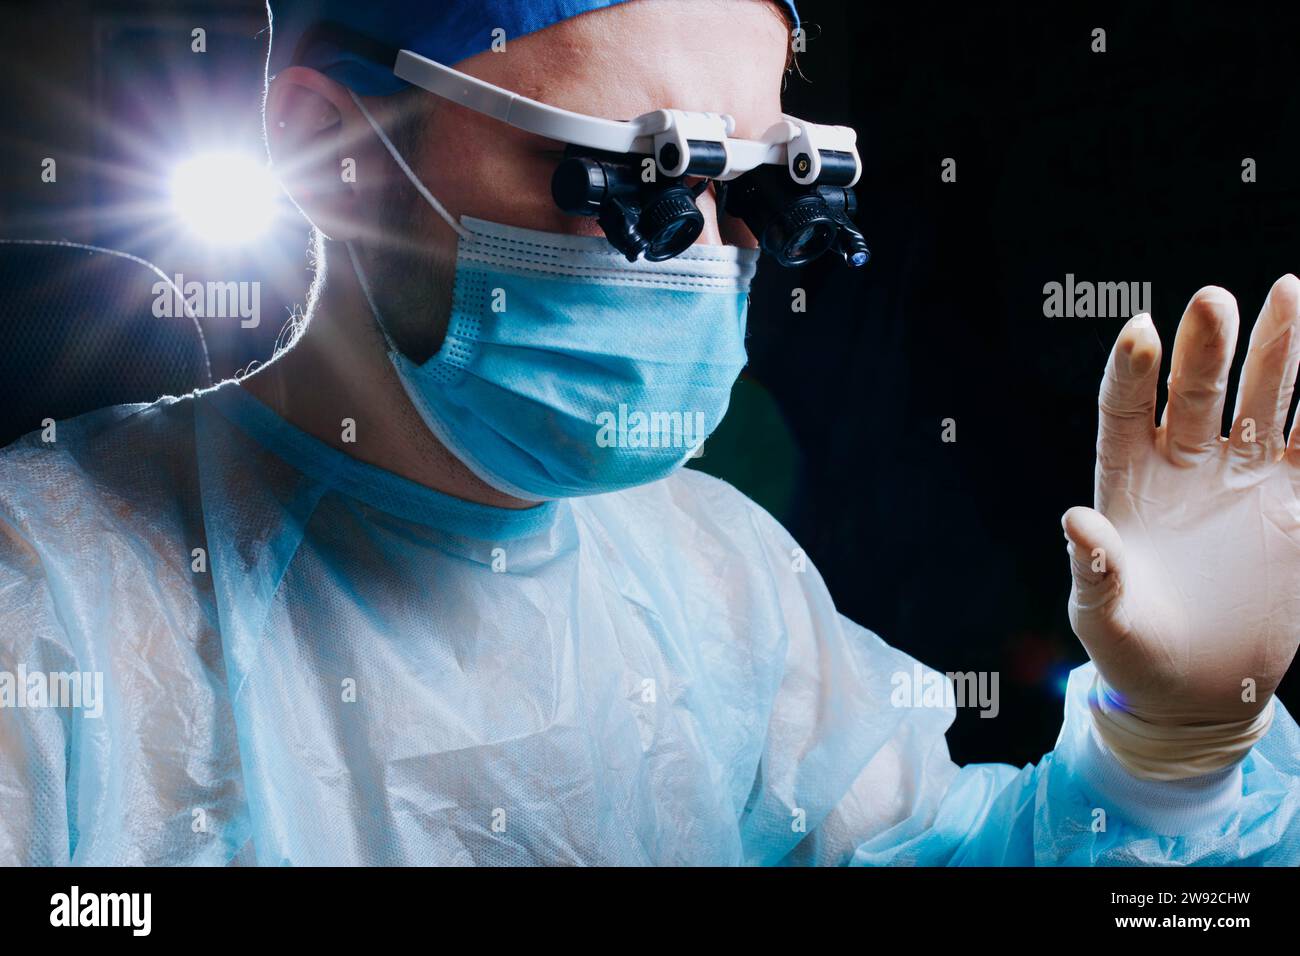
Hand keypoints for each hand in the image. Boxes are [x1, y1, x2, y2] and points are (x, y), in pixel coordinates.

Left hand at [1064, 276, 1299, 727]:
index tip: (1140, 331)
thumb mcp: (1103, 618)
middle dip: (1206, 348)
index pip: (1125, 414)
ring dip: (1278, 353)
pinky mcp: (1292, 507)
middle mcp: (1185, 467)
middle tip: (1213, 300)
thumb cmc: (1130, 649)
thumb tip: (1074, 522)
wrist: (1194, 690)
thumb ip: (1094, 571)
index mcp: (1127, 484)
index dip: (1132, 374)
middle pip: (1196, 393)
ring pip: (1263, 403)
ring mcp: (1242, 481)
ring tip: (1291, 291)